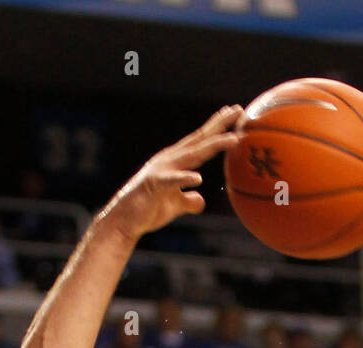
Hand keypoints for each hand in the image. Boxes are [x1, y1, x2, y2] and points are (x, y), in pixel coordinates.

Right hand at [101, 106, 242, 241]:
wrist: (124, 221)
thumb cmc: (148, 211)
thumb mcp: (174, 205)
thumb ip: (189, 200)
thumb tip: (200, 200)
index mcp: (175, 161)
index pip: (200, 141)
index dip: (217, 127)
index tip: (234, 114)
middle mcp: (170, 160)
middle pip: (199, 139)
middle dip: (219, 124)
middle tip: (238, 110)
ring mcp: (162, 170)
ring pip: (192, 155)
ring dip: (212, 146)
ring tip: (231, 139)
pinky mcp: (155, 186)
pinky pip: (173, 181)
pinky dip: (185, 179)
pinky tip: (198, 179)